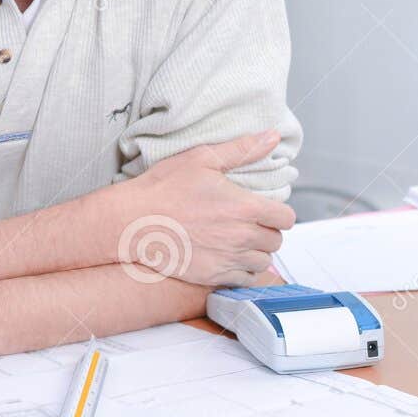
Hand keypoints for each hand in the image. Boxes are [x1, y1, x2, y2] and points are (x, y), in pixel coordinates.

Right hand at [117, 131, 295, 286]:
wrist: (132, 221)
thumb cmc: (163, 188)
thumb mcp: (201, 159)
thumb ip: (242, 149)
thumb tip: (272, 137)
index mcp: (245, 207)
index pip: (286, 218)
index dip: (279, 213)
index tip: (266, 211)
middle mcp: (242, 236)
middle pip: (276, 241)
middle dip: (267, 232)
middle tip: (248, 225)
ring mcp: (228, 258)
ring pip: (262, 262)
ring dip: (256, 253)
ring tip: (238, 242)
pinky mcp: (213, 275)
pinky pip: (244, 279)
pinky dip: (242, 271)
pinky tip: (228, 258)